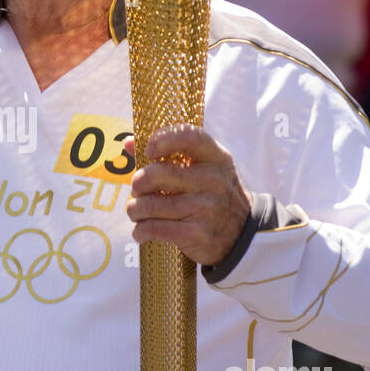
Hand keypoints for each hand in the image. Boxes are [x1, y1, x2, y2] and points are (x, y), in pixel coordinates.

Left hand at [126, 125, 251, 266]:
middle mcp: (213, 181)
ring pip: (151, 205)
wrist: (241, 234)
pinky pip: (155, 228)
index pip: (189, 137)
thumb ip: (168, 153)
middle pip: (159, 174)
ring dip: (135, 209)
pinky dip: (141, 230)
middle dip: (138, 182)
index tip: (149, 151)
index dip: (162, 139)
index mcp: (216, 158)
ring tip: (136, 211)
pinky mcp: (197, 234)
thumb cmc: (211, 194)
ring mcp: (206, 208)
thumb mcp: (202, 169)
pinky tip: (141, 230)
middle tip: (137, 189)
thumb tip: (129, 143)